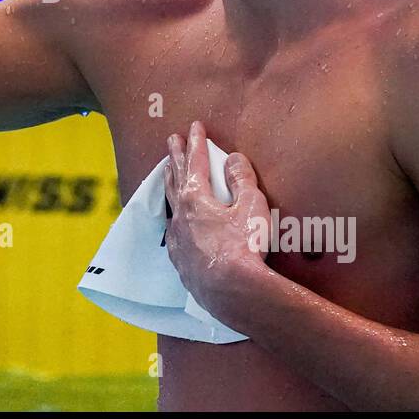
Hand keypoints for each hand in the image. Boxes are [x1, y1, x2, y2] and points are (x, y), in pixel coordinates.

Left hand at [164, 121, 272, 322]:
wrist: (233, 292)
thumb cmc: (245, 247)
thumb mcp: (251, 206)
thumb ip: (242, 179)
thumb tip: (233, 158)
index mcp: (196, 198)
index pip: (196, 162)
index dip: (197, 142)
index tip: (194, 126)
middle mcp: (181, 216)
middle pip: (176, 178)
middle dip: (176, 157)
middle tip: (171, 140)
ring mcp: (178, 240)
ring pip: (170, 204)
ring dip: (170, 183)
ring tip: (167, 171)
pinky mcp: (181, 262)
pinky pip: (173, 231)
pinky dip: (174, 217)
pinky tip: (174, 222)